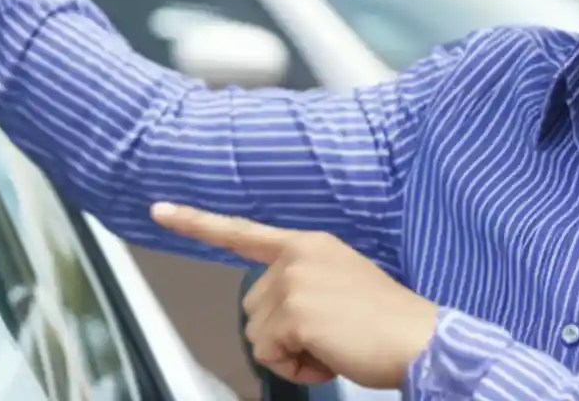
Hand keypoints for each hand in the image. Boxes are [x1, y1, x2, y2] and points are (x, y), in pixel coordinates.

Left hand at [151, 202, 438, 389]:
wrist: (419, 338)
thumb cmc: (386, 321)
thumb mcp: (339, 283)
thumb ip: (301, 283)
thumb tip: (271, 314)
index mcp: (308, 243)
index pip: (242, 231)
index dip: (196, 222)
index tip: (159, 210)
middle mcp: (297, 255)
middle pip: (250, 306)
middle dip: (280, 333)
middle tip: (326, 335)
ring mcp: (295, 281)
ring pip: (256, 334)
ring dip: (289, 353)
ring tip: (332, 345)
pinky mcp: (295, 312)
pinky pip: (269, 354)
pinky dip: (296, 368)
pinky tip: (329, 357)